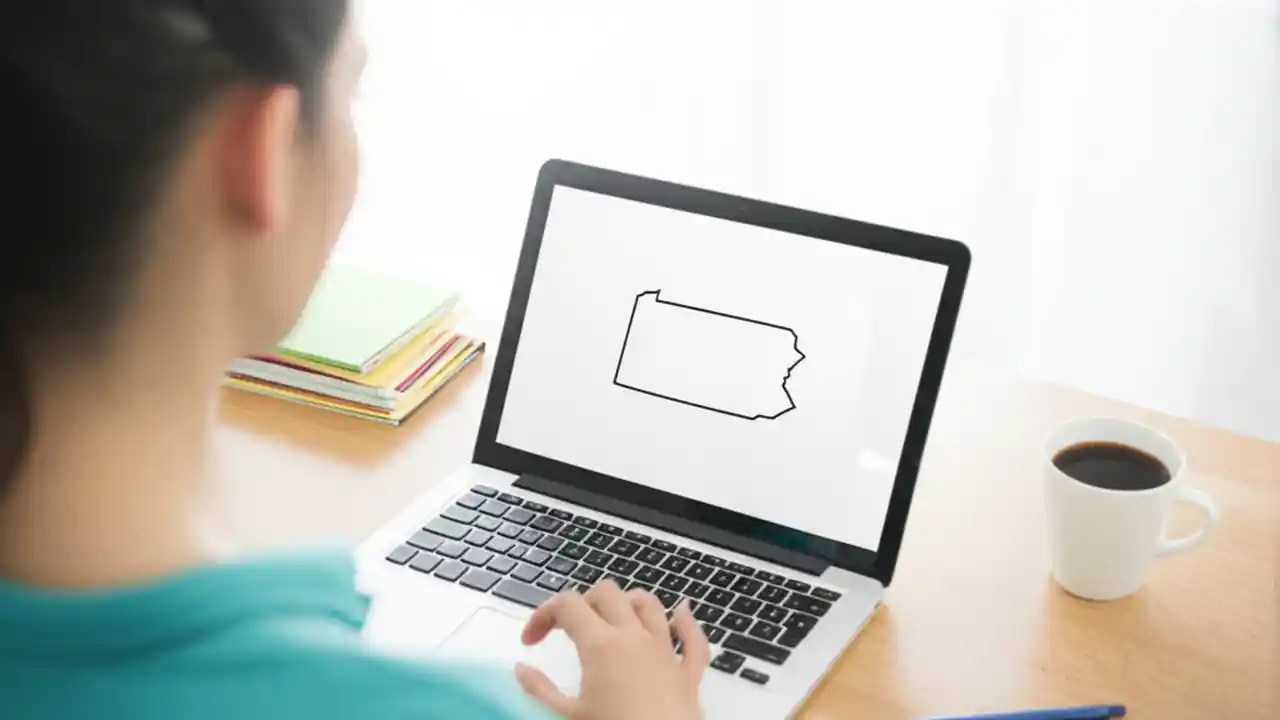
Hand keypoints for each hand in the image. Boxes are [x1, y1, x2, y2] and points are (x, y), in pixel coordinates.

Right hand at [515, 582, 708, 719]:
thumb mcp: (567, 718)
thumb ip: (540, 690)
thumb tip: (520, 670)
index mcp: (601, 645)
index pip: (566, 604)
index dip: (542, 614)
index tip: (531, 641)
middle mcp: (635, 638)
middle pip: (607, 593)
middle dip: (582, 603)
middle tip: (567, 630)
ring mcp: (666, 653)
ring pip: (649, 604)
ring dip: (627, 604)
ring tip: (611, 621)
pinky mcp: (689, 674)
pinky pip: (694, 638)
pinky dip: (687, 622)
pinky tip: (681, 614)